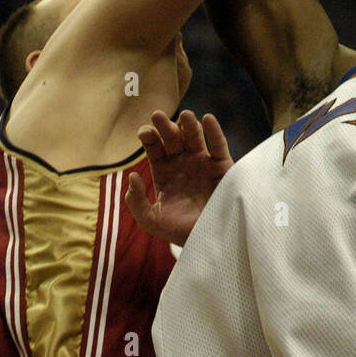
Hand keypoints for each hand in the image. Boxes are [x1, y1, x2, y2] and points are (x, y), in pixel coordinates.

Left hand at [125, 109, 233, 245]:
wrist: (209, 241)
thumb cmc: (179, 231)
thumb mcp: (151, 220)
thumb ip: (136, 201)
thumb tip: (133, 177)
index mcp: (164, 172)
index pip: (154, 148)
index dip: (149, 137)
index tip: (144, 132)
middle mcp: (183, 163)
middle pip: (172, 138)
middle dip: (165, 126)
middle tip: (158, 116)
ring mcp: (203, 162)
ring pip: (194, 137)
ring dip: (188, 124)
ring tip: (184, 115)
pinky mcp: (223, 166)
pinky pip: (218, 145)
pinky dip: (214, 131)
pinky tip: (207, 118)